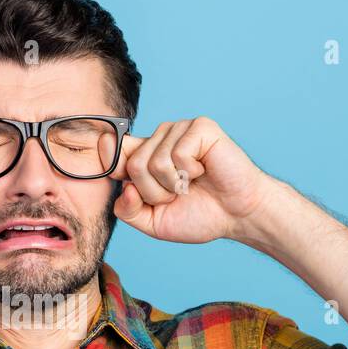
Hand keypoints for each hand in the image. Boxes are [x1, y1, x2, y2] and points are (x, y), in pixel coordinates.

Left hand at [109, 116, 278, 243]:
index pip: (113, 150)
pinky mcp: (199, 127)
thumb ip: (128, 210)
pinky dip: (190, 172)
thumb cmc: (200, 216)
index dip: (110, 160)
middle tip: (178, 195)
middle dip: (154, 193)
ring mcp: (179, 130)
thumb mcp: (153, 222)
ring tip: (192, 185)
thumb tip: (125, 186)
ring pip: (154, 161)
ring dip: (174, 185)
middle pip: (133, 165)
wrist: (237, 216)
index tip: (120, 171)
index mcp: (145, 156)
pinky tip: (204, 170)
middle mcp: (159, 139)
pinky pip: (177, 154)